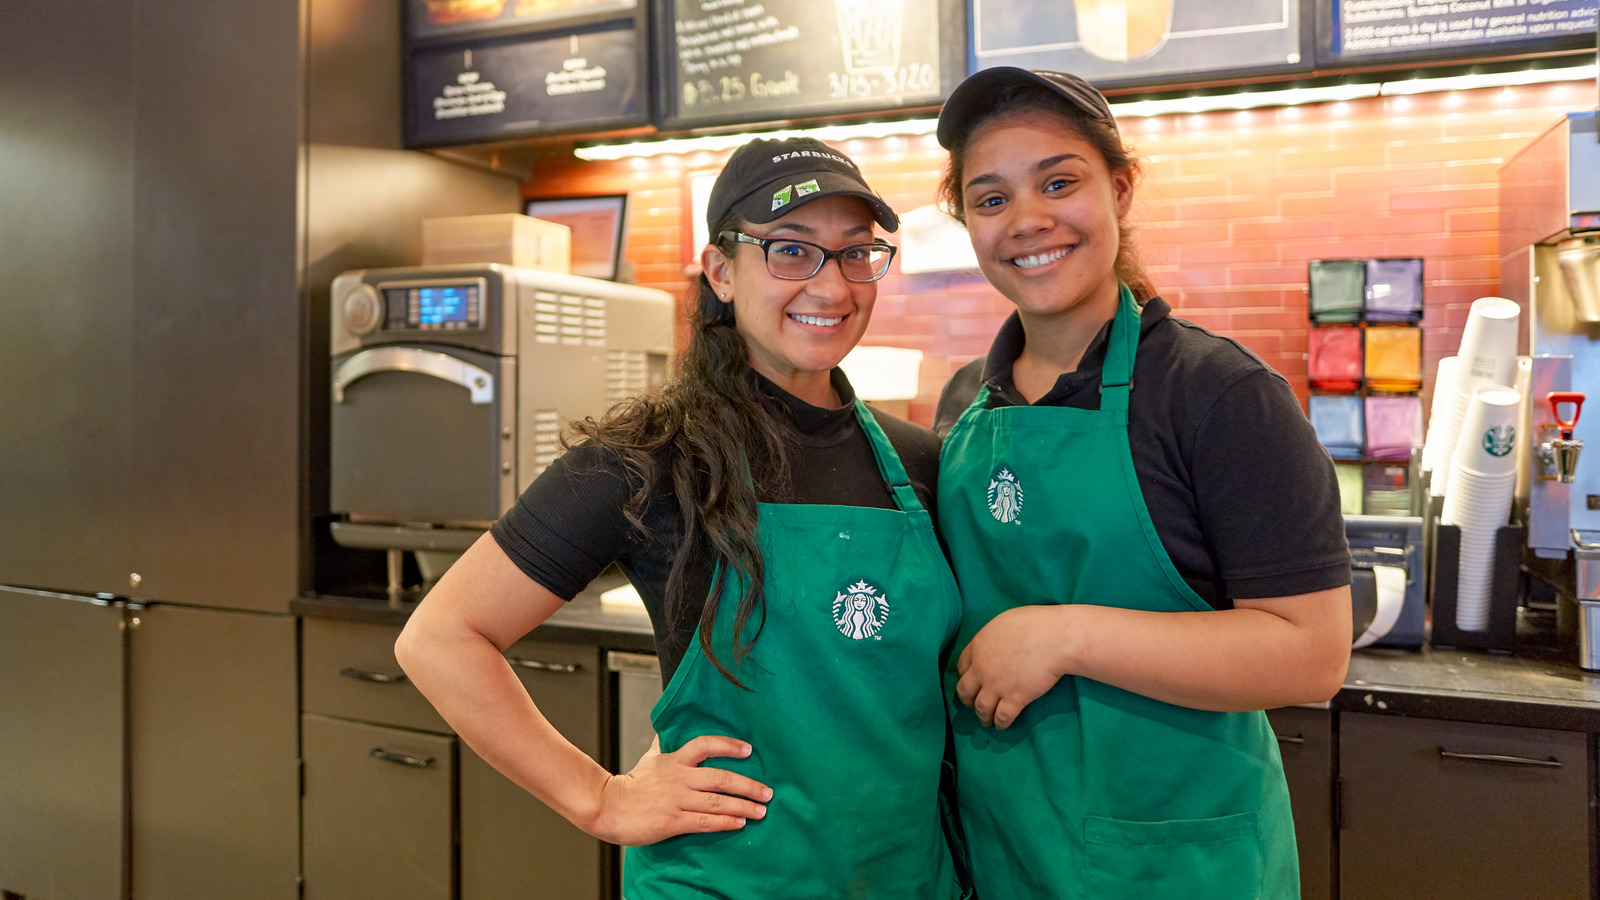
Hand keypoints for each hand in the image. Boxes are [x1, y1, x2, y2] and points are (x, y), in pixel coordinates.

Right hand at [587, 734, 771, 845]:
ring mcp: (676, 801)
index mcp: (675, 760)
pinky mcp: (672, 822)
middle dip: (748, 785)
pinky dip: (724, 822)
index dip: (728, 745)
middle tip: (767, 792)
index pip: (705, 745)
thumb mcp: (649, 758)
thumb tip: (666, 727)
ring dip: (742, 806)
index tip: (748, 750)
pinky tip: (739, 823)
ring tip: (760, 811)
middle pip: (720, 778)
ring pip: (716, 802)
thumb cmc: (631, 784)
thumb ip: (662, 744)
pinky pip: (704, 822)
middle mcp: (679, 778)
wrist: (609, 807)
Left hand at [956, 605, 1069, 729]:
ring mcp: (997, 685)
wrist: (1055, 638)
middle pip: (965, 690)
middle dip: (967, 700)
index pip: (962, 666)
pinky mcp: (1015, 698)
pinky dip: (1000, 723)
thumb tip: (996, 644)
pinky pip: (1002, 717)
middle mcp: (982, 668)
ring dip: (982, 716)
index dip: (964, 677)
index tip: (970, 683)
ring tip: (986, 721)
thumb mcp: (1004, 622)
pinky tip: (1001, 726)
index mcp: (978, 646)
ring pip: (981, 708)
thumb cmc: (1035, 623)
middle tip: (972, 704)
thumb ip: (993, 637)